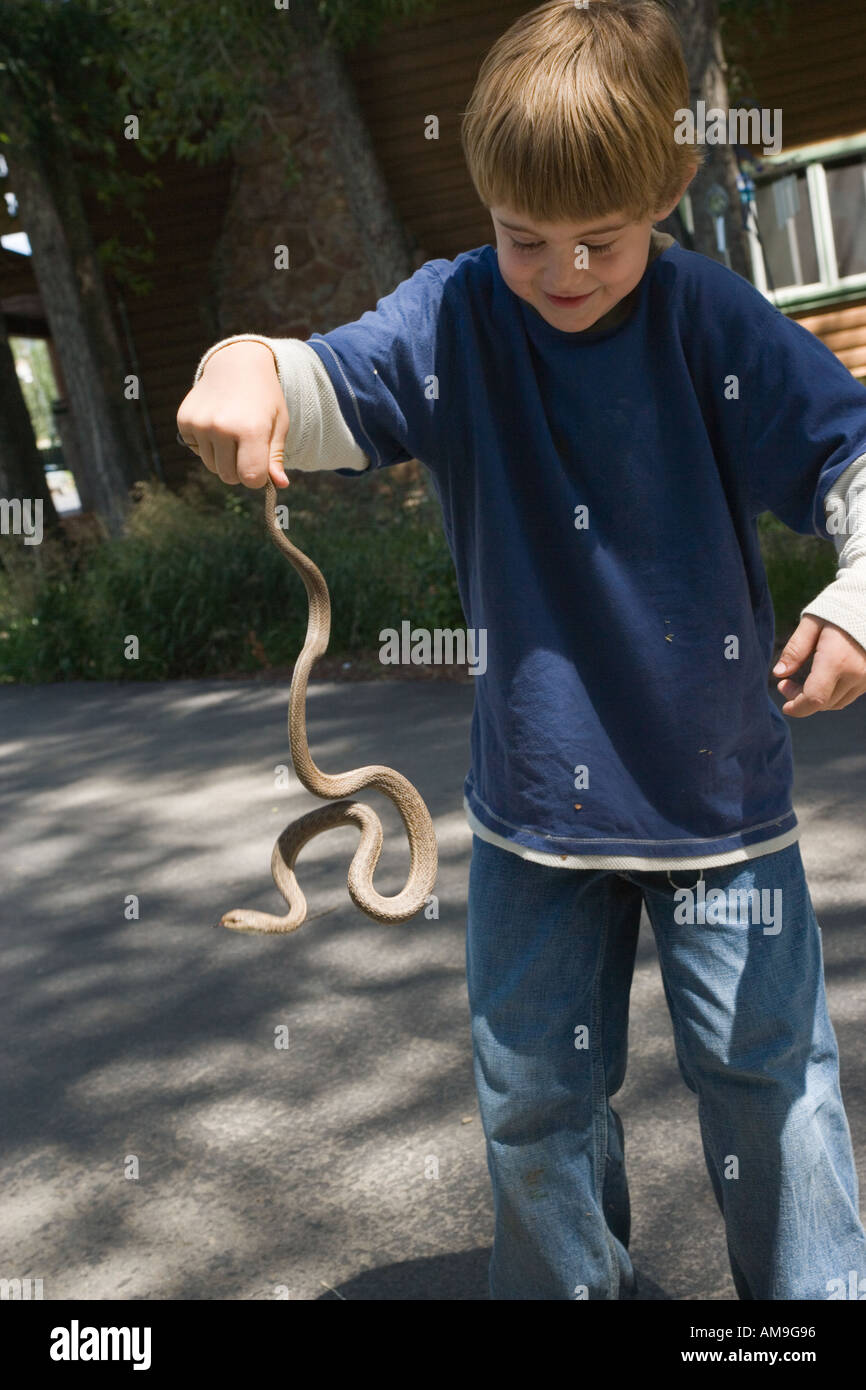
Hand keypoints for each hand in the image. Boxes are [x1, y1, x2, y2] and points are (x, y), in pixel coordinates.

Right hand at [176, 341, 289, 488]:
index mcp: (251, 429)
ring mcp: (200, 424)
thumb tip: (280, 485)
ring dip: (223, 458)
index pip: (251, 478)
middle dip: (240, 470)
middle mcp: (221, 427)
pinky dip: (207, 445)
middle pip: (228, 476)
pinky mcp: (184, 421)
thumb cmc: (263, 398)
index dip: (258, 478)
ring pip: (212, 466)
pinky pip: (196, 451)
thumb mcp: (278, 424)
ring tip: (232, 432)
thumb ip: (275, 457)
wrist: (236, 363)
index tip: (262, 467)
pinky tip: (216, 424)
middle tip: (247, 447)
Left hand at [772, 614, 865, 715]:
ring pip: (837, 703)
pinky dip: (832, 694)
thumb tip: (779, 673)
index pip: (814, 699)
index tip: (785, 705)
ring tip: (803, 681)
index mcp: (836, 660)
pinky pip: (849, 695)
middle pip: (823, 704)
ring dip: (817, 699)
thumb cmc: (839, 609)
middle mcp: (855, 674)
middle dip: (801, 700)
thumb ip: (795, 650)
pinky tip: (823, 679)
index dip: (797, 708)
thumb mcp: (812, 623)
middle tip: (786, 684)